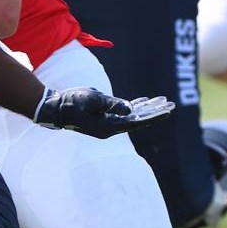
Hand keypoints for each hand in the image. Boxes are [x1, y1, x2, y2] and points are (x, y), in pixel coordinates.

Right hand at [32, 87, 174, 138]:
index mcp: (109, 126)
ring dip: (147, 108)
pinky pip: (124, 111)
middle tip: (171, 104)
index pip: (138, 122)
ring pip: (133, 115)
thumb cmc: (71, 103)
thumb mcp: (91, 99)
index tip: (168, 110)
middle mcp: (111, 127)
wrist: (55, 108)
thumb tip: (130, 108)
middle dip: (155, 111)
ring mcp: (107, 122)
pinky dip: (135, 106)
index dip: (154, 116)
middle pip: (139, 120)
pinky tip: (144, 102)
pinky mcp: (104, 116)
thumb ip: (111, 103)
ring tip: (162, 100)